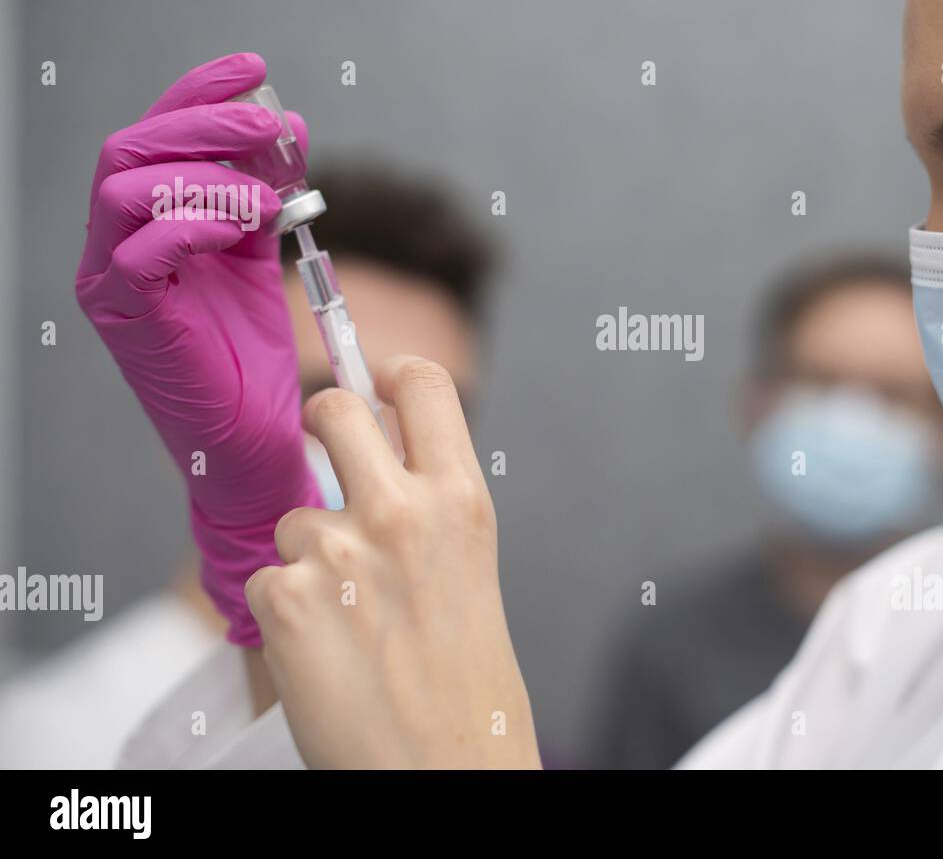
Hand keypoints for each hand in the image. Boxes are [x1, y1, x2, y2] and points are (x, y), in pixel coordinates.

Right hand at [75, 52, 322, 644]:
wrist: (254, 444)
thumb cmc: (254, 359)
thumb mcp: (261, 260)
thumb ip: (264, 197)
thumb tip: (288, 127)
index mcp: (146, 226)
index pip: (156, 138)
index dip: (200, 94)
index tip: (255, 68)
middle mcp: (115, 246)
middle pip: (132, 149)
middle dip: (205, 124)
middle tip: (270, 124)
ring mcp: (113, 281)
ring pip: (127, 186)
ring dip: (205, 170)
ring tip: (267, 190)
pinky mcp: (129, 319)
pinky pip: (142, 248)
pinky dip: (195, 221)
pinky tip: (247, 222)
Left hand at [246, 356, 541, 769]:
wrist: (447, 770)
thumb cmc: (468, 682)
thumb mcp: (471, 567)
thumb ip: (429, 507)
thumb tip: (378, 457)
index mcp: (461, 500)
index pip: (420, 384)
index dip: (388, 375)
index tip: (372, 381)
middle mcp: (400, 511)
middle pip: (334, 409)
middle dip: (321, 421)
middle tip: (321, 445)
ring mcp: (338, 551)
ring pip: (293, 514)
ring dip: (306, 553)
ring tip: (346, 616)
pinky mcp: (286, 599)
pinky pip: (267, 578)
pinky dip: (284, 610)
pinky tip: (323, 649)